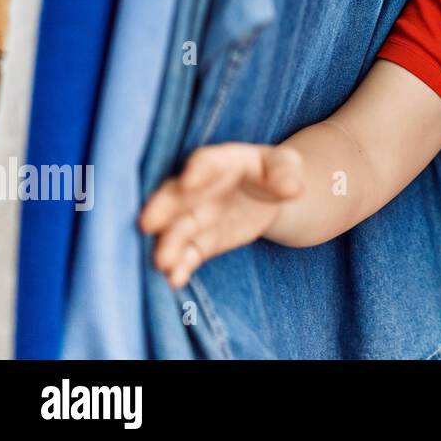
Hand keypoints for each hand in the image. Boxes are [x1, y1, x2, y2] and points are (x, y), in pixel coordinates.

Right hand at [138, 143, 304, 289]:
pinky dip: (180, 266)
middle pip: (176, 196)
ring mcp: (196, 216)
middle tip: (148, 224)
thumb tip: (292, 188)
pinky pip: (188, 254)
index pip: (207, 162)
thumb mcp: (286, 165)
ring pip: (177, 229)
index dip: (198, 170)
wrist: (269, 195)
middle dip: (162, 209)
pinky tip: (175, 279)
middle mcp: (199, 188)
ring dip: (168, 245)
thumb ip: (286, 173)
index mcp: (222, 161)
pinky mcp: (200, 241)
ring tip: (163, 262)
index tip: (188, 181)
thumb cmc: (275, 171)